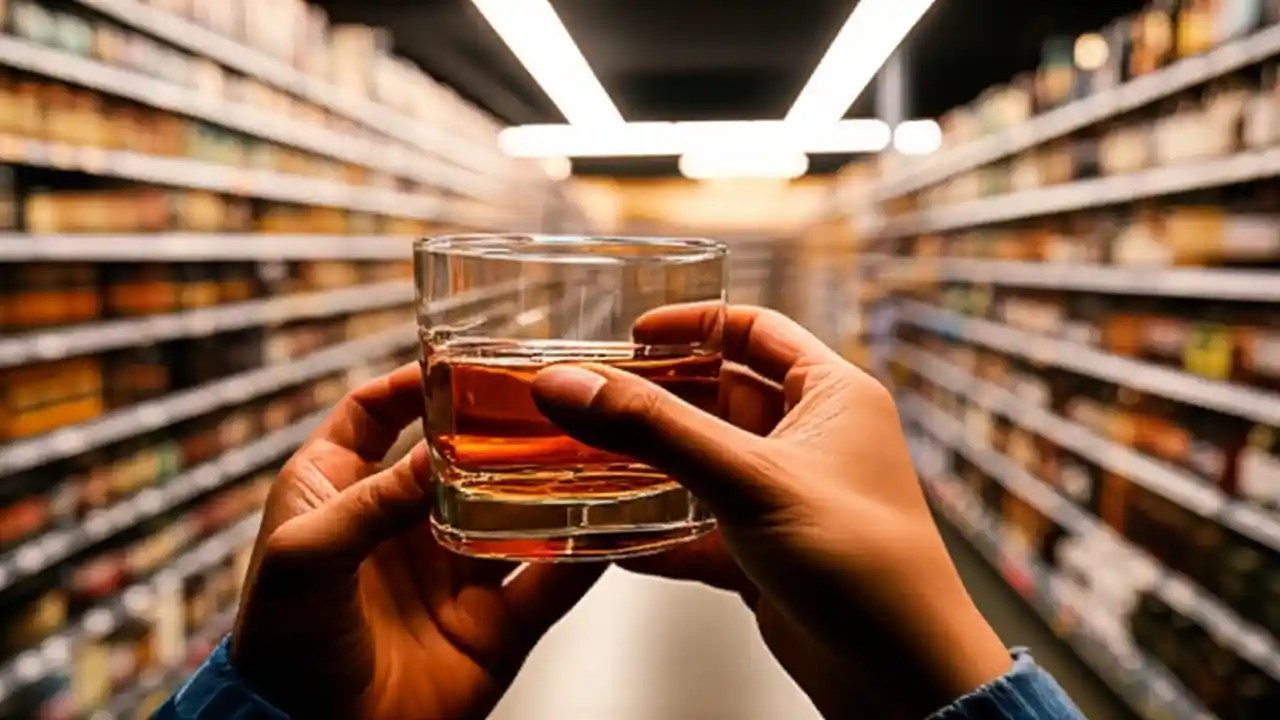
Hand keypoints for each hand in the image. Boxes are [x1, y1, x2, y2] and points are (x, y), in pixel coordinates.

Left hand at [229, 364, 602, 718]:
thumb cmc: (279, 649)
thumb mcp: (302, 557)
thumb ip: (369, 500)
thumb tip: (438, 451)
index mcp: (339, 492)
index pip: (376, 413)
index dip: (414, 381)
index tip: (461, 357)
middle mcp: (401, 524)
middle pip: (464, 456)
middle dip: (505, 425)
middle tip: (549, 395)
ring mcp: (453, 572)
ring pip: (517, 511)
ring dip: (554, 483)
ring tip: (595, 446)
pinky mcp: (495, 624)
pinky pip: (549, 582)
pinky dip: (583, 554)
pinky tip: (613, 524)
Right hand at [531, 305, 1009, 719]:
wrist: (901, 680)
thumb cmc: (867, 569)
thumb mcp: (750, 480)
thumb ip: (656, 429)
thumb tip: (573, 384)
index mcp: (834, 396)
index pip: (757, 330)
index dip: (695, 324)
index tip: (633, 334)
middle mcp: (814, 439)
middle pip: (720, 396)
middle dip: (657, 398)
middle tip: (594, 397)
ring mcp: (788, 498)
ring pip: (705, 464)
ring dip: (651, 464)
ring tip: (586, 458)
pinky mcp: (768, 553)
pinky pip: (701, 529)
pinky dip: (659, 532)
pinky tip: (611, 539)